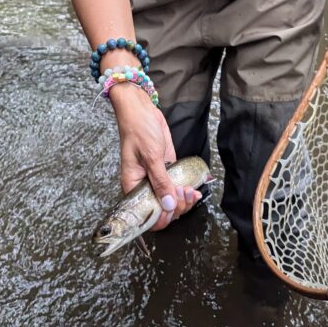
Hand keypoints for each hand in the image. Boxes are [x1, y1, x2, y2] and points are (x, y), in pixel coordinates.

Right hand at [110, 84, 202, 230]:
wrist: (141, 110)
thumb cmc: (139, 130)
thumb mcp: (150, 156)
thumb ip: (160, 181)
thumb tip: (168, 205)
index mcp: (133, 186)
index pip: (147, 213)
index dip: (161, 216)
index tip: (173, 208)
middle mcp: (144, 185)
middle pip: (162, 208)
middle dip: (176, 206)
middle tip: (185, 194)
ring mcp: (156, 177)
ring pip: (171, 198)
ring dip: (183, 199)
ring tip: (191, 191)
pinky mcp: (166, 168)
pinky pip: (176, 185)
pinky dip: (185, 189)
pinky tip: (194, 188)